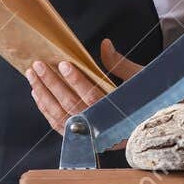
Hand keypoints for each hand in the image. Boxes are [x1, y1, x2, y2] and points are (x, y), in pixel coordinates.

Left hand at [26, 40, 141, 134]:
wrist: (150, 129)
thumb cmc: (146, 103)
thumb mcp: (139, 80)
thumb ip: (118, 64)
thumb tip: (104, 44)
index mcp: (116, 112)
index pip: (92, 96)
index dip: (76, 80)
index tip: (64, 64)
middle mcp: (100, 127)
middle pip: (71, 105)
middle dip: (51, 84)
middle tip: (38, 65)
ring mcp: (89, 136)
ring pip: (60, 116)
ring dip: (44, 95)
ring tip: (32, 76)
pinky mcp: (80, 139)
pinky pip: (58, 125)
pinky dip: (46, 110)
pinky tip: (38, 95)